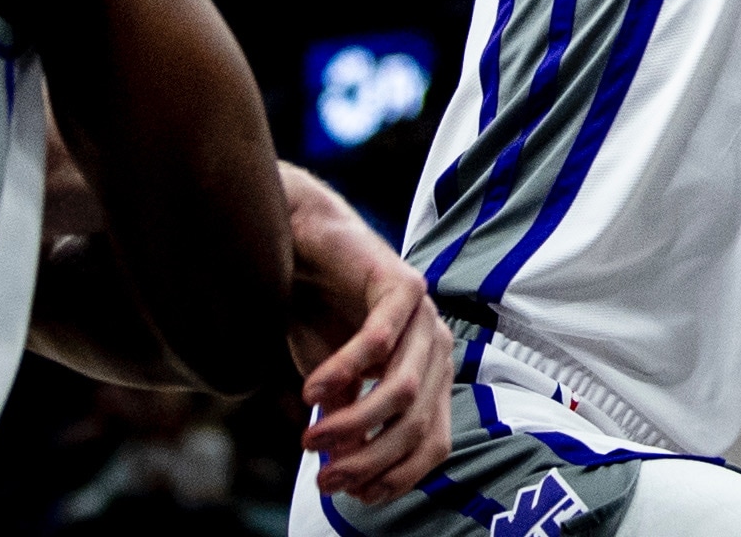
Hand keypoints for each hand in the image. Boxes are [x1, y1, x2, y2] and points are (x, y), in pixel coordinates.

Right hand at [282, 169, 452, 502]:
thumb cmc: (322, 316)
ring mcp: (424, 315)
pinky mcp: (402, 284)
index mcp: (430, 376)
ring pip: (401, 390)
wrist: (304, 245)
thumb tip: (343, 477)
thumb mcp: (335, 387)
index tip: (352, 495)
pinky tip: (311, 389)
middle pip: (415, 425)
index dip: (396, 477)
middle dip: (368, 460)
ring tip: (311, 438)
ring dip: (353, 423)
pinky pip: (379, 340)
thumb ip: (347, 425)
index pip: (432, 445)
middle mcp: (436, 348)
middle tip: (323, 478)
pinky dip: (344, 372)